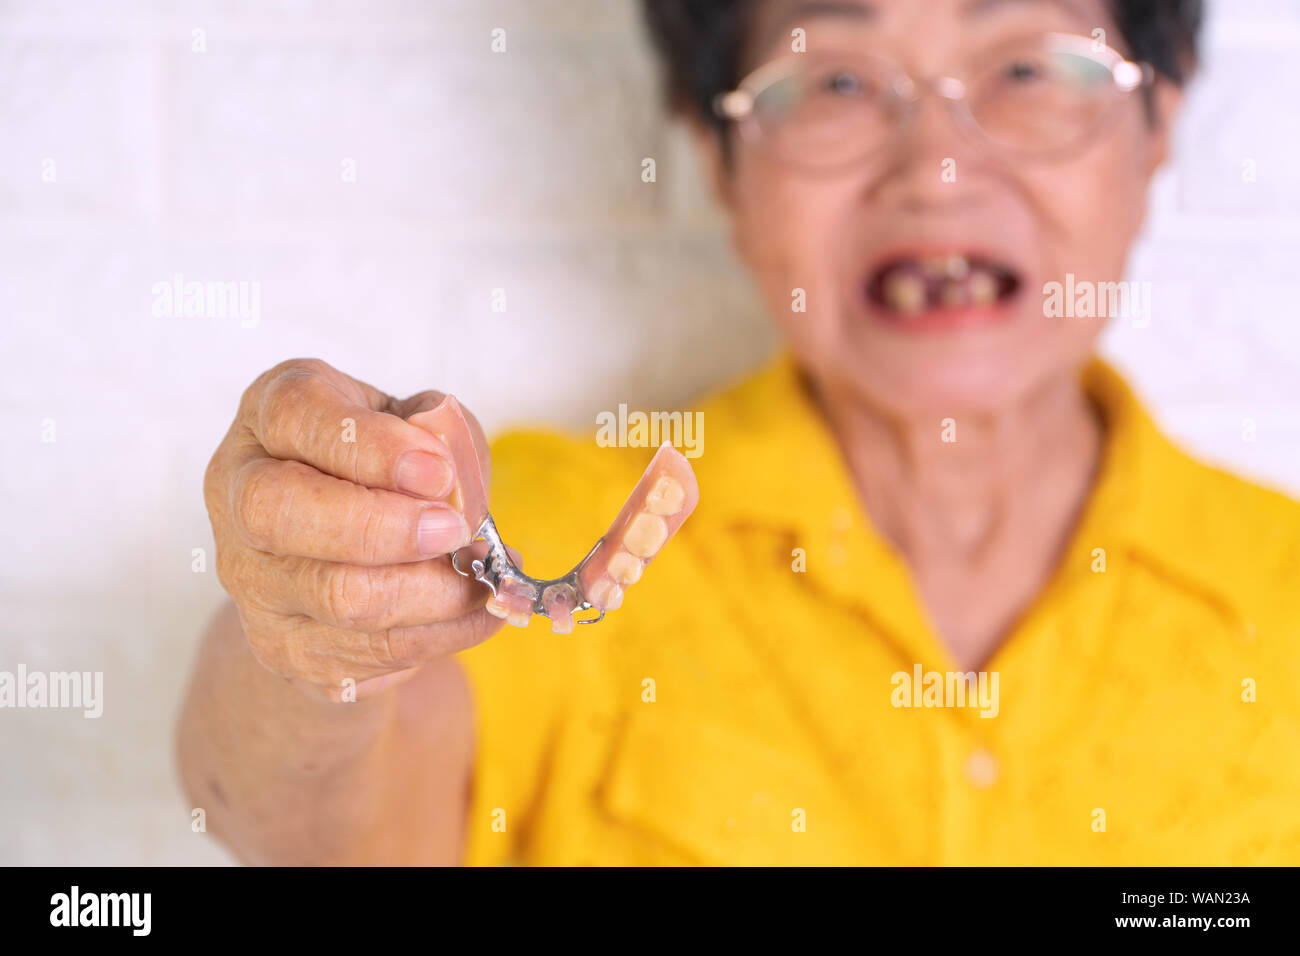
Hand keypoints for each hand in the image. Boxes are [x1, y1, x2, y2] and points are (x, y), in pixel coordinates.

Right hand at [203, 359, 499, 701]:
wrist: (342, 549)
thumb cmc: (385, 466)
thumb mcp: (416, 423)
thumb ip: (440, 436)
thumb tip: (456, 489)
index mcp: (271, 417)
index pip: (296, 417)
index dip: (370, 448)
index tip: (439, 472)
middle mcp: (238, 494)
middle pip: (282, 516)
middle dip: (385, 528)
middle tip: (457, 531)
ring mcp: (251, 580)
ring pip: (337, 598)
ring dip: (432, 593)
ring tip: (488, 576)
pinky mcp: (281, 647)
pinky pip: (368, 654)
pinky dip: (440, 635)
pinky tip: (478, 612)